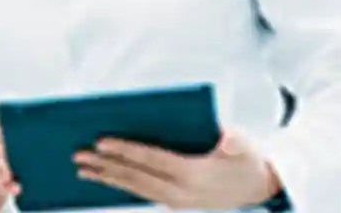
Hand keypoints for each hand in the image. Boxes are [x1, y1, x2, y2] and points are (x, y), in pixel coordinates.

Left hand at [72, 130, 281, 209]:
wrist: (263, 188)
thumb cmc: (249, 159)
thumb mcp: (246, 147)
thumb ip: (234, 141)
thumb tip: (225, 137)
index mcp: (193, 174)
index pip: (151, 160)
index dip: (125, 150)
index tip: (100, 142)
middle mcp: (181, 193)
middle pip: (135, 178)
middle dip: (105, 167)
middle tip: (77, 156)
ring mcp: (177, 202)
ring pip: (135, 189)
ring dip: (107, 179)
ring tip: (81, 171)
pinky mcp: (176, 203)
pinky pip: (142, 194)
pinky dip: (121, 186)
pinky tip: (104, 179)